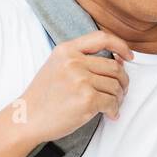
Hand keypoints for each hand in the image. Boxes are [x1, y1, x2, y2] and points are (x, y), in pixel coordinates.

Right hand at [16, 29, 133, 143]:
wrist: (27, 118)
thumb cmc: (43, 96)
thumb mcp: (56, 66)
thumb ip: (82, 59)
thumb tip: (119, 60)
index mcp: (66, 50)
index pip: (102, 38)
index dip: (121, 45)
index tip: (129, 57)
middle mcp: (74, 62)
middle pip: (114, 67)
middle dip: (123, 81)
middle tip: (120, 92)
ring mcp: (80, 80)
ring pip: (115, 86)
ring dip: (119, 98)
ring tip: (112, 105)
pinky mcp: (86, 99)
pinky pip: (112, 102)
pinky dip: (114, 110)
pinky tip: (110, 115)